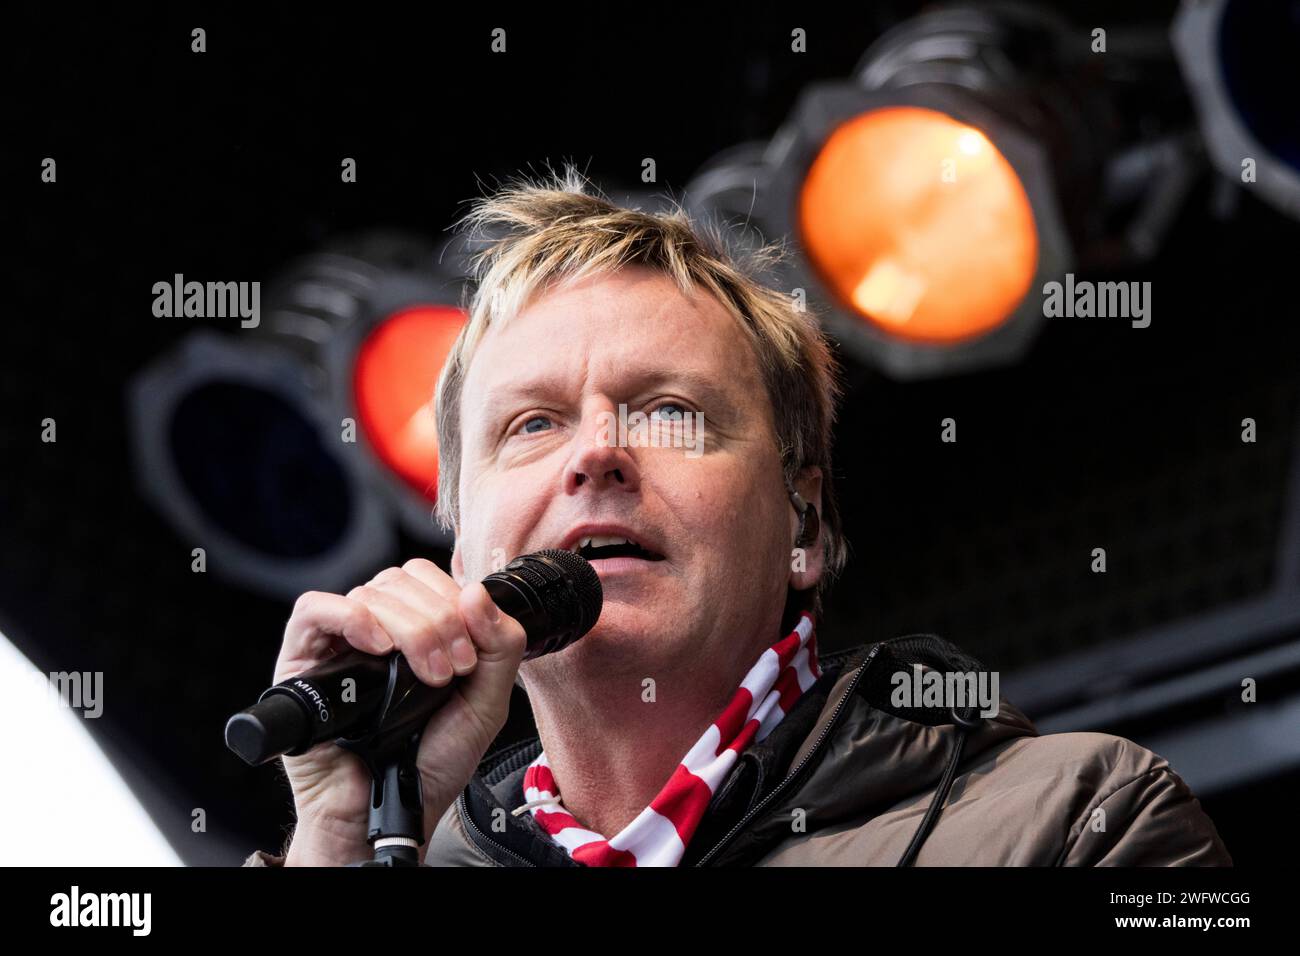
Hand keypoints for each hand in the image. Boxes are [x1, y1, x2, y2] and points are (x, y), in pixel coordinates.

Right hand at [275, 559, 525, 864]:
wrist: (393, 812)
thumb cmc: (431, 763)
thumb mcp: (486, 704)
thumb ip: (501, 647)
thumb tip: (478, 592)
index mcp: (413, 629)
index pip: (426, 579)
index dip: (454, 602)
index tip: (470, 655)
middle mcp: (374, 630)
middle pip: (399, 581)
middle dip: (437, 620)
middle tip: (450, 671)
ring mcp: (337, 644)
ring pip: (368, 594)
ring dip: (408, 628)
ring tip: (428, 678)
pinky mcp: (300, 663)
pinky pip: (313, 611)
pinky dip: (351, 617)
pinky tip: (378, 646)